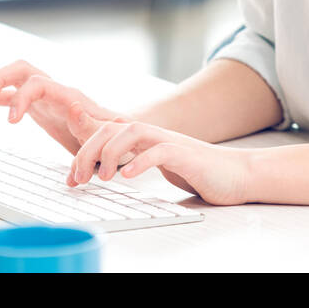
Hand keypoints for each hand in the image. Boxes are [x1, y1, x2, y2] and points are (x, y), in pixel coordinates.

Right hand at [0, 60, 128, 155]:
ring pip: (13, 78)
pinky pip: (9, 95)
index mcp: (68, 96)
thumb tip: (73, 107)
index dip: (20, 98)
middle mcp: (53, 90)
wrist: (117, 134)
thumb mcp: (105, 134)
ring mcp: (43, 96)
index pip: (38, 84)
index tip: (11, 121)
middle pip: (22, 70)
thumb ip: (90, 124)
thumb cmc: (113, 136)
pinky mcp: (35, 106)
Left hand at [64, 103, 252, 205]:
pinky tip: (128, 177)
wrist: (237, 174)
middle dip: (88, 152)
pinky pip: (160, 152)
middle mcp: (154, 135)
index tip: (71, 179)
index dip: (83, 152)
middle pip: (111, 128)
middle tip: (77, 179)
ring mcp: (170, 141)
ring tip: (102, 177)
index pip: (105, 133)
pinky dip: (141, 162)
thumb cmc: (198, 172)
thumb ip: (136, 162)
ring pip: (132, 132)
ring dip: (111, 153)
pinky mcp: (186, 155)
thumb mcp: (159, 165)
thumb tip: (104, 172)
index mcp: (144, 138)